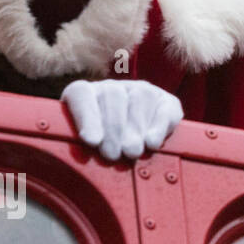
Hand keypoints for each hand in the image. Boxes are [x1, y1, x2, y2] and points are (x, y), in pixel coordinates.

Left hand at [60, 79, 182, 160]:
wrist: (131, 150)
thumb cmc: (98, 153)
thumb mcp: (81, 148)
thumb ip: (77, 148)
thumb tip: (83, 154)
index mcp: (84, 94)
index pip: (81, 93)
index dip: (86, 116)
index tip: (91, 141)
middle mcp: (112, 88)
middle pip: (113, 95)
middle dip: (114, 128)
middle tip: (113, 155)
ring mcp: (141, 91)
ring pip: (141, 97)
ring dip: (136, 127)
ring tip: (132, 152)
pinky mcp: (166, 101)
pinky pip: (166, 107)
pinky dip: (160, 126)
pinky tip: (152, 143)